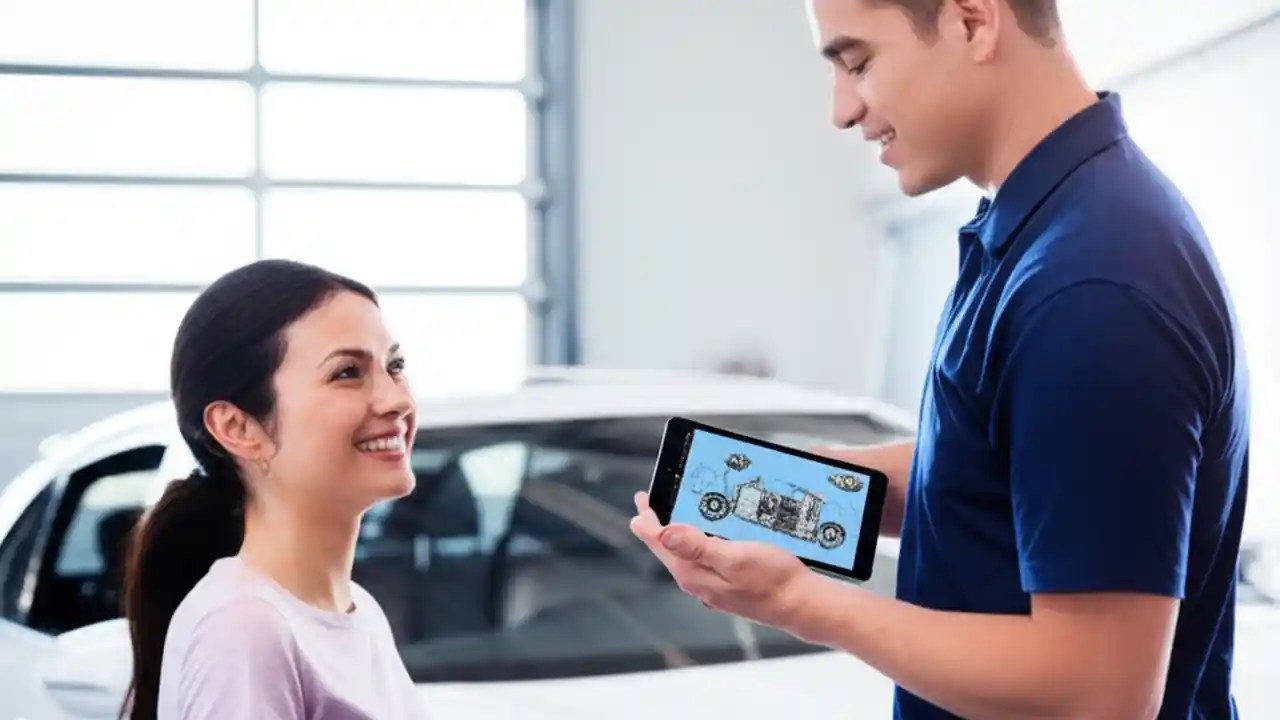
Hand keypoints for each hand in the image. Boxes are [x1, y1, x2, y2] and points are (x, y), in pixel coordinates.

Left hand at [629, 491, 811, 631]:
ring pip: (684, 554)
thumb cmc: (772, 580)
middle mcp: (696, 581)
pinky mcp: (725, 584)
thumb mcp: (734, 557)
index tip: (642, 498)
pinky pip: (702, 559)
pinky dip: (697, 541)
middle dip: (658, 524)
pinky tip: (706, 534)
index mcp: (692, 572)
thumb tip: (664, 534)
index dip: (646, 519)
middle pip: (668, 548)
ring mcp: (710, 585)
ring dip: (677, 532)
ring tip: (675, 513)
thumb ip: (697, 547)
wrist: (800, 604)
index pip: (658, 542)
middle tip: (652, 501)